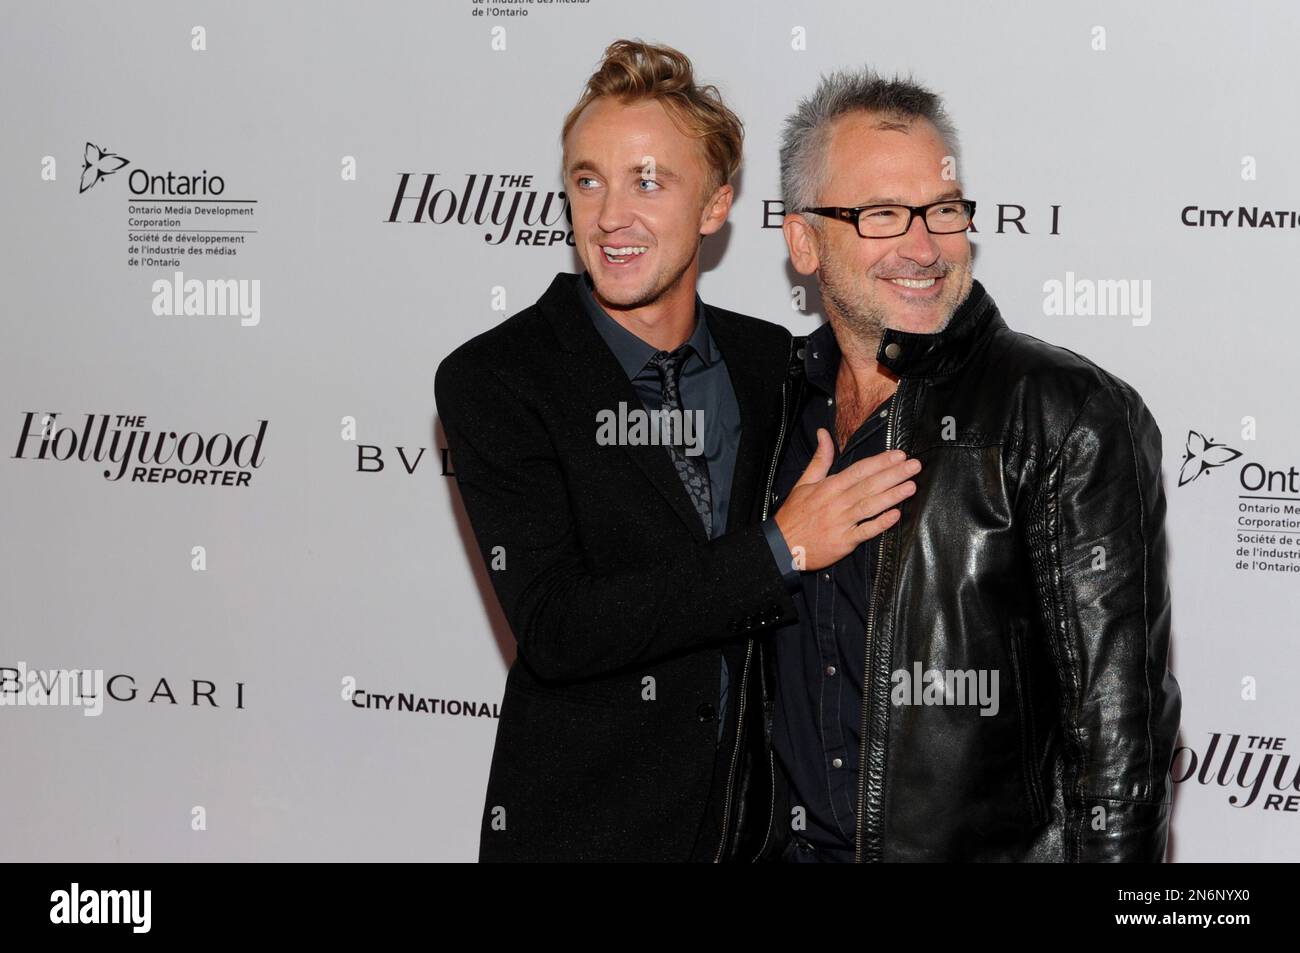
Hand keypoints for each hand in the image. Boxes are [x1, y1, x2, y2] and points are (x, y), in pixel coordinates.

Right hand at [774, 428, 919, 571]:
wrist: (782, 545)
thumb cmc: (794, 514)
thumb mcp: (804, 482)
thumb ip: (820, 459)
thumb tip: (823, 433)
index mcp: (829, 487)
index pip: (859, 470)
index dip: (880, 462)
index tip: (899, 455)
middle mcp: (837, 503)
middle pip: (869, 485)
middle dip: (893, 474)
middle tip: (914, 466)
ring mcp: (841, 523)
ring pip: (870, 506)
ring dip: (891, 496)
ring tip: (911, 487)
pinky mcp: (844, 542)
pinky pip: (865, 532)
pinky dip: (879, 524)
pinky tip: (895, 516)